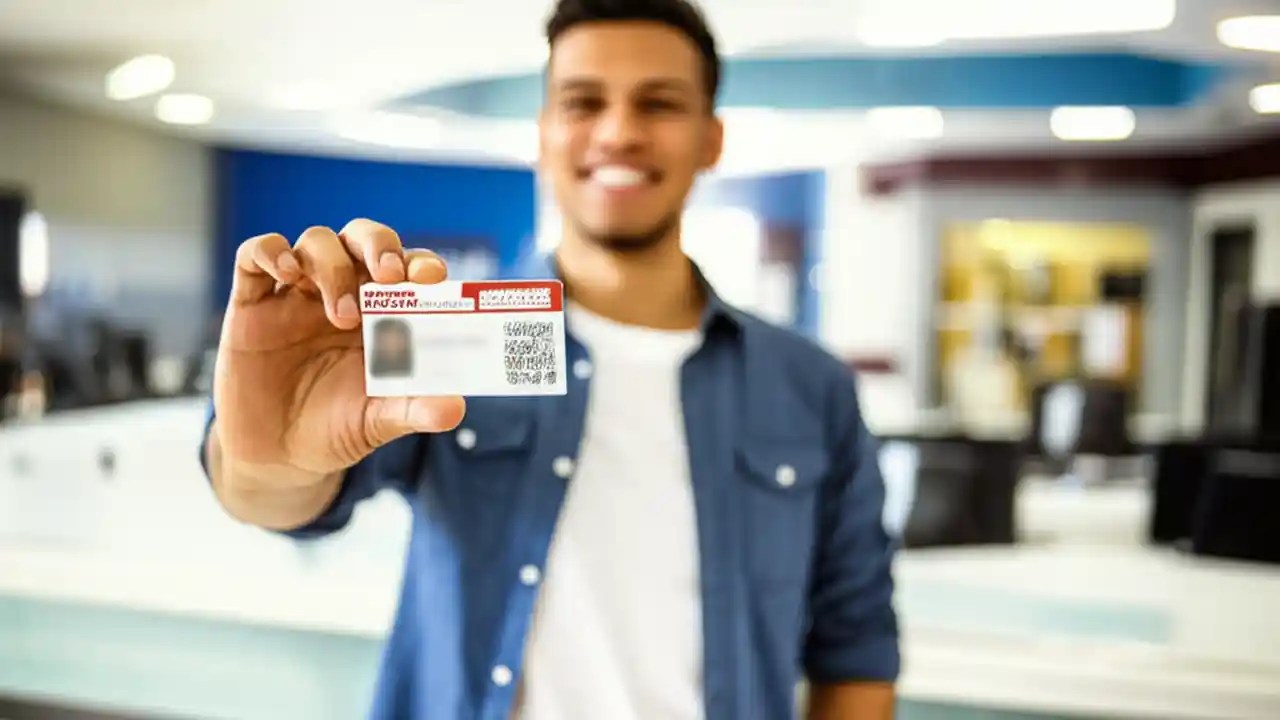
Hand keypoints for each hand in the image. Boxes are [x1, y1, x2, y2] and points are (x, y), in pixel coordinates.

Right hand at [212, 219, 465, 484]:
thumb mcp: (377, 421)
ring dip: (332, 267)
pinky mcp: (251, 304)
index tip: (432, 278)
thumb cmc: (337, 427)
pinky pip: (253, 256)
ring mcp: (296, 294)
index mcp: (382, 311)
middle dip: (379, 245)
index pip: (407, 268)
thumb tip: (455, 409)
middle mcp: (342, 292)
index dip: (421, 264)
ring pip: (316, 242)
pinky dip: (270, 252)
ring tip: (341, 315)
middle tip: (390, 275)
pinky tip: (286, 273)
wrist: (277, 455)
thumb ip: (413, 409)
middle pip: (362, 238)